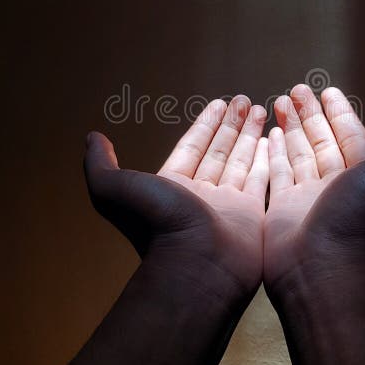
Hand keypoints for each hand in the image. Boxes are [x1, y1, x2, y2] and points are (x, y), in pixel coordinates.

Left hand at [85, 94, 268, 294]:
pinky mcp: (252, 215)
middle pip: (219, 151)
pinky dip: (267, 159)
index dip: (205, 125)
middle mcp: (201, 195)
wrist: (197, 265)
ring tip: (261, 109)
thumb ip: (101, 164)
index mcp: (173, 187)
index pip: (192, 147)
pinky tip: (273, 139)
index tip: (220, 103)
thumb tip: (92, 138)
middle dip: (232, 125)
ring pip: (242, 162)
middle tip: (245, 100)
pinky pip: (262, 180)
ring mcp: (229, 206)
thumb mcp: (115, 189)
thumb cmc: (159, 224)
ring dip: (250, 135)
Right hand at [263, 84, 364, 293]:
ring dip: (291, 126)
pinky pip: (277, 171)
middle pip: (322, 139)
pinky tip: (269, 133)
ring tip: (280, 100)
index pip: (350, 134)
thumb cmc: (359, 215)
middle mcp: (336, 183)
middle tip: (296, 88)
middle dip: (311, 113)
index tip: (327, 89)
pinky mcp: (282, 206)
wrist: (321, 265)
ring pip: (299, 152)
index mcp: (364, 175)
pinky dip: (274, 151)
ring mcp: (308, 195)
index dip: (339, 111)